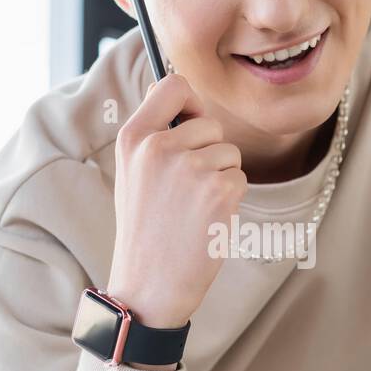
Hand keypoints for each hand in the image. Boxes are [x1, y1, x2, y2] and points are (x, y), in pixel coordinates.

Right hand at [107, 73, 246, 328]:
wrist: (149, 284)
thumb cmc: (144, 229)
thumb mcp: (131, 173)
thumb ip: (152, 132)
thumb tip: (174, 90)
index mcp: (134, 138)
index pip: (173, 85)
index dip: (190, 101)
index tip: (191, 121)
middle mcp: (160, 147)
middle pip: (210, 123)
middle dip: (209, 151)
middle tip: (185, 190)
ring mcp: (191, 168)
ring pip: (228, 153)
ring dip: (220, 178)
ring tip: (192, 208)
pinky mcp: (218, 191)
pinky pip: (239, 178)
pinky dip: (230, 200)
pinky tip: (205, 220)